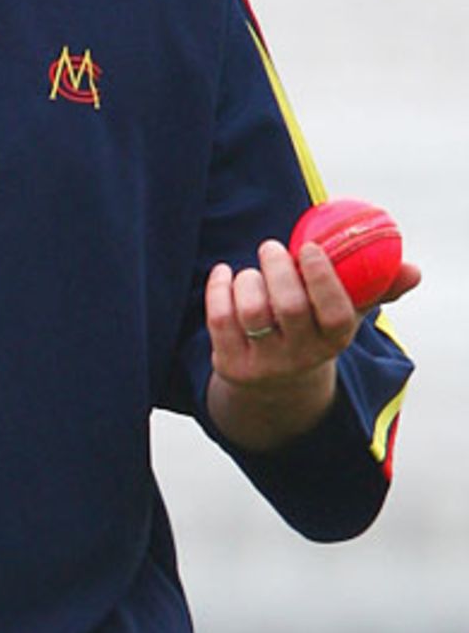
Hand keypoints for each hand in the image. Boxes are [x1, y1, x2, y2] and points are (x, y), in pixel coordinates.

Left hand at [204, 238, 418, 450]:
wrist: (276, 384)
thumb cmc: (315, 330)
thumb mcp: (348, 315)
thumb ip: (377, 289)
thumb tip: (413, 270)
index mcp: (334, 341)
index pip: (335, 313)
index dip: (322, 278)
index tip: (308, 248)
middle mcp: (301, 357)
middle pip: (289, 307)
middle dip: (278, 269)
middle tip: (272, 247)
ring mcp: (264, 364)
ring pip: (252, 311)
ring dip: (248, 279)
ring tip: (252, 271)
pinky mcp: (230, 364)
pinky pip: (219, 319)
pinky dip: (219, 288)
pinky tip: (225, 273)